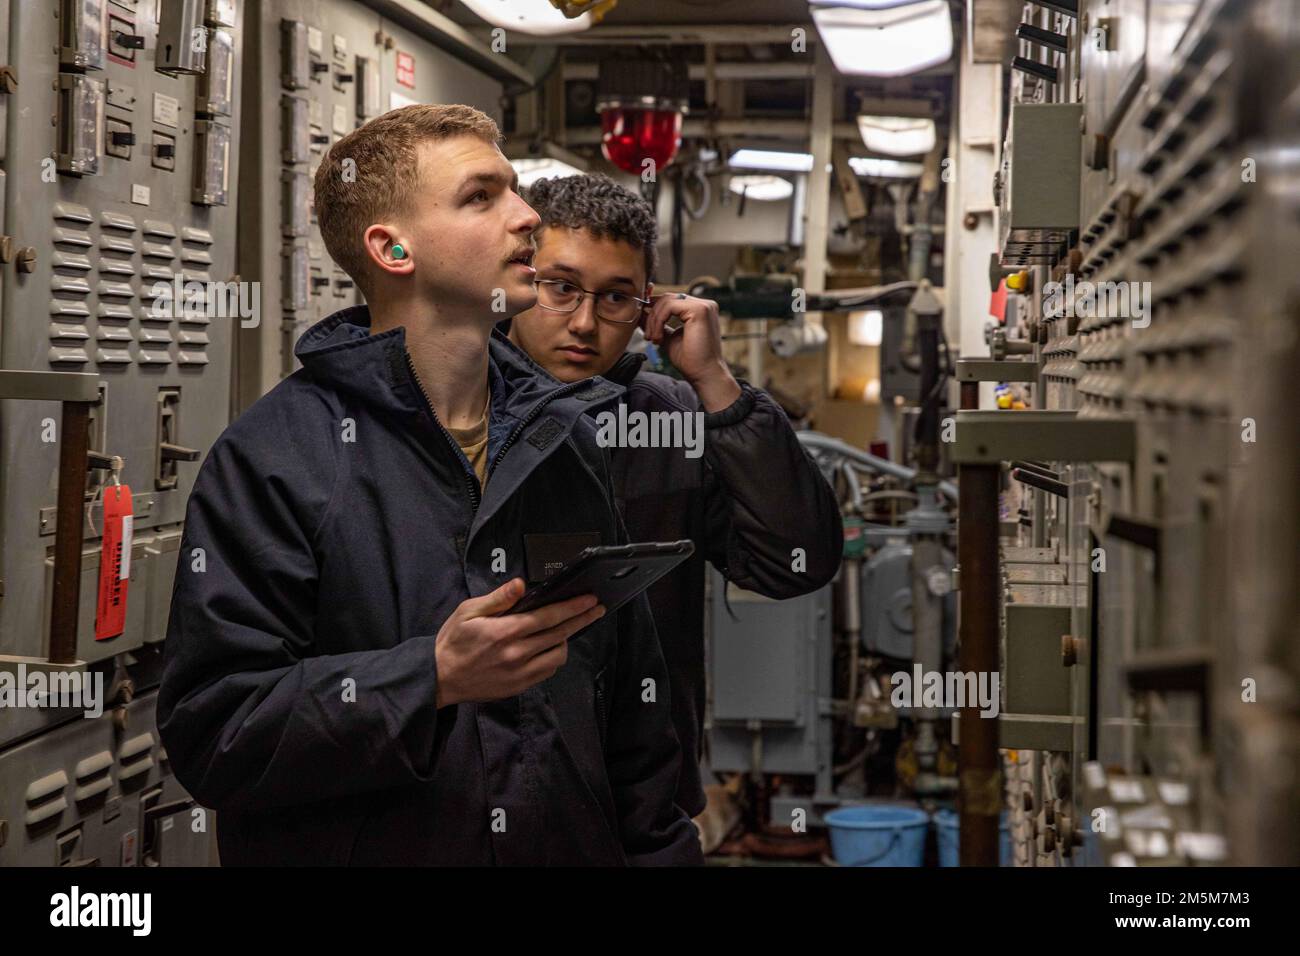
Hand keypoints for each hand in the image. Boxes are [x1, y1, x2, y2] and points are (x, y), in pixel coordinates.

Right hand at [433, 578, 604, 707]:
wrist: (440, 678)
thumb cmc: (453, 642)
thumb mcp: (468, 612)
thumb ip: (498, 598)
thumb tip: (521, 584)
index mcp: (504, 632)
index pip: (548, 617)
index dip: (572, 607)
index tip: (589, 599)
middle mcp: (516, 653)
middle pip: (560, 634)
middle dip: (581, 619)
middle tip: (597, 609)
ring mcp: (520, 672)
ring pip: (558, 655)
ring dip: (567, 640)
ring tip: (567, 628)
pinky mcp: (520, 686)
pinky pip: (547, 671)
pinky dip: (554, 657)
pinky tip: (551, 647)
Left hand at [641, 294, 741, 412]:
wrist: (704, 374)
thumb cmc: (691, 361)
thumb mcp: (669, 338)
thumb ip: (658, 325)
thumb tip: (641, 314)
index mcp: (698, 310)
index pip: (671, 300)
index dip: (653, 307)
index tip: (641, 321)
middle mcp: (704, 304)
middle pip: (667, 298)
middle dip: (651, 316)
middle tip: (648, 336)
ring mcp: (703, 305)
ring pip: (666, 301)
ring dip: (653, 321)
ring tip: (653, 339)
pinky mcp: (699, 310)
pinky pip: (669, 307)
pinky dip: (658, 321)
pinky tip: (659, 337)